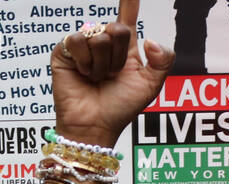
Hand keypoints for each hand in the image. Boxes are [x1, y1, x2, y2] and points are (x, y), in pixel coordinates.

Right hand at [51, 0, 174, 146]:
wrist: (95, 126)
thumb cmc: (120, 109)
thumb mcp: (151, 86)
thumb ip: (163, 61)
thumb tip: (149, 39)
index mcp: (124, 50)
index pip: (127, 19)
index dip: (129, 3)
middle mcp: (104, 46)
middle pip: (117, 28)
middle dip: (119, 57)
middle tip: (111, 76)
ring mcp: (84, 48)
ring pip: (98, 36)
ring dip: (101, 64)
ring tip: (96, 79)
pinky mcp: (65, 52)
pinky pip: (77, 40)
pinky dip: (84, 62)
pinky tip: (83, 75)